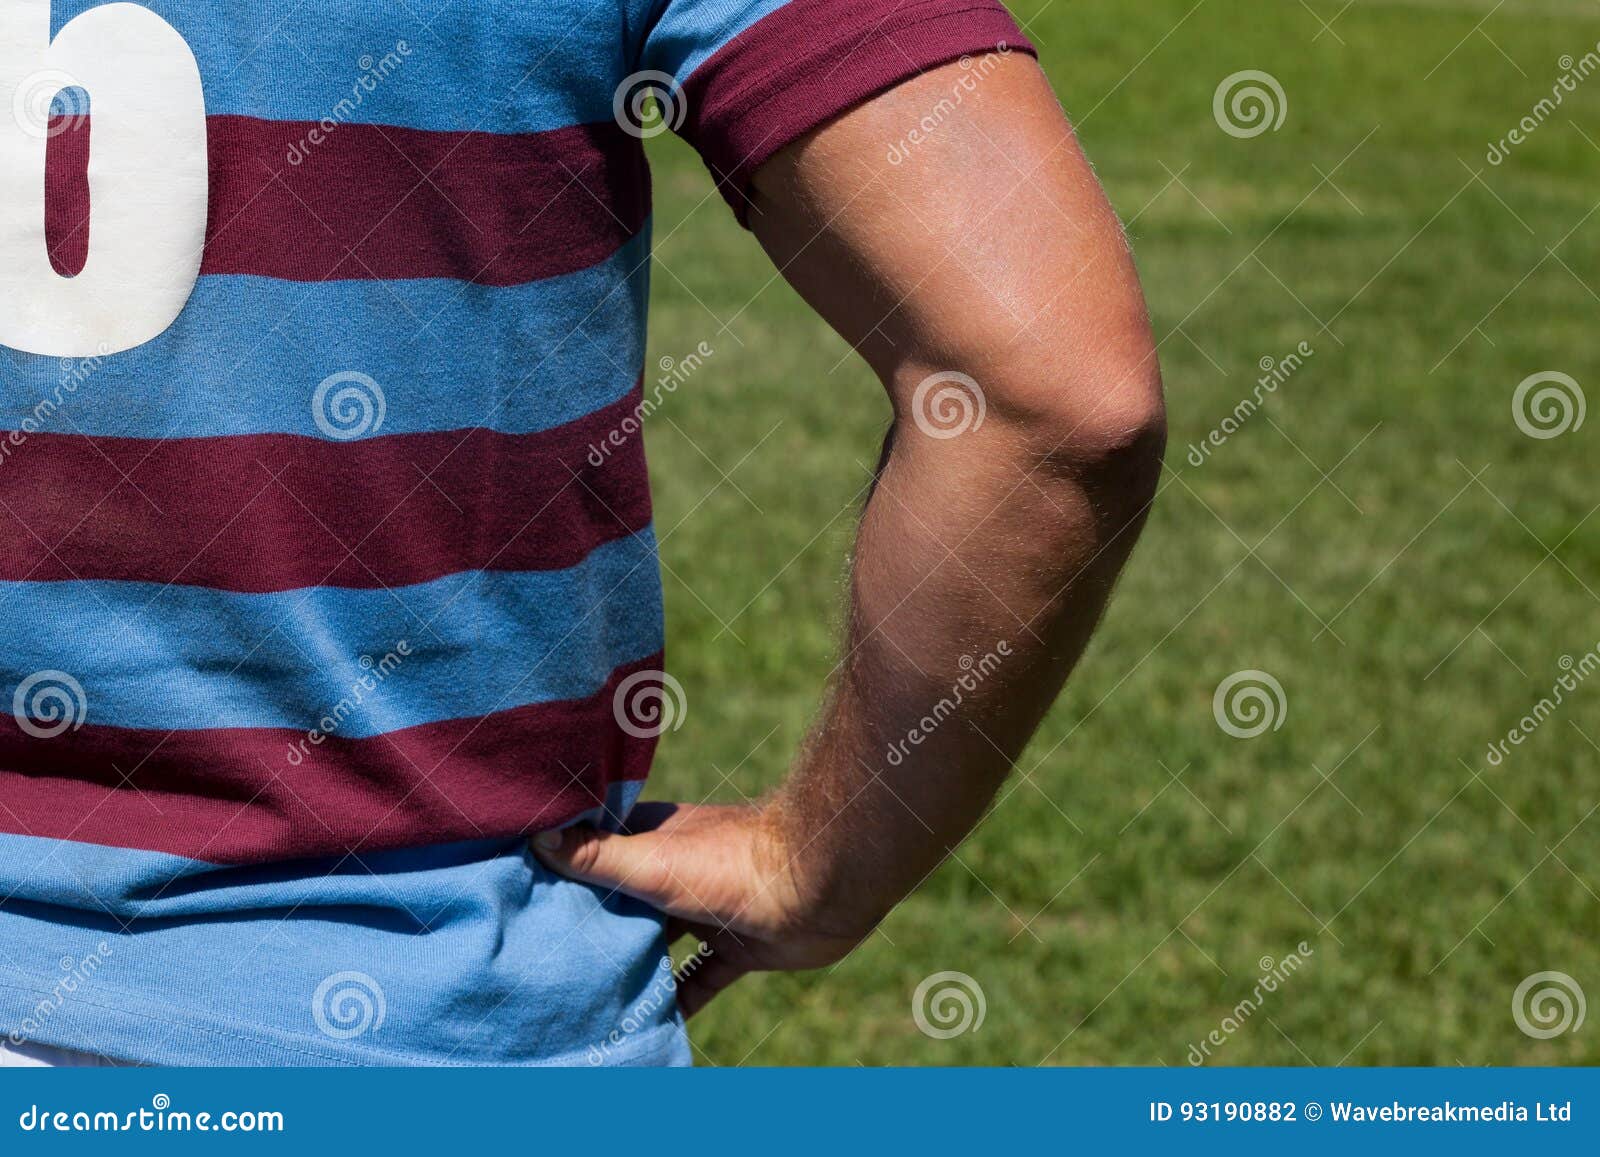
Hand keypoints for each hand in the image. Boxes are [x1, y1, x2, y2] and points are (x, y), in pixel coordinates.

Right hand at [532, 802, 866, 1015]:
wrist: (818, 886)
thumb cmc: (731, 862)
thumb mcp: (654, 860)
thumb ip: (598, 855)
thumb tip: (537, 839)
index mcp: (656, 837)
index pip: (600, 847)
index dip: (566, 866)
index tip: (525, 891)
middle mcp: (679, 871)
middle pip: (625, 902)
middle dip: (594, 926)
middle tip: (547, 956)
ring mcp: (708, 911)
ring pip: (659, 944)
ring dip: (632, 966)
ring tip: (586, 994)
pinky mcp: (736, 949)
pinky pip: (697, 981)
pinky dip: (675, 1001)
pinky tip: (646, 1025)